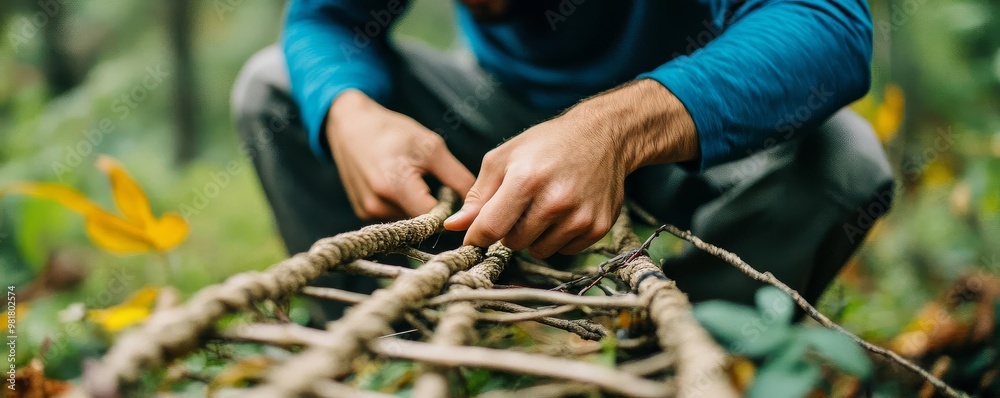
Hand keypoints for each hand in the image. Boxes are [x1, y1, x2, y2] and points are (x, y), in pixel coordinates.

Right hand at [327, 90, 474, 219]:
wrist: (350, 125)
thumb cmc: (393, 132)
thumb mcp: (432, 147)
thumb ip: (458, 178)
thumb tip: (479, 204)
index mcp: (396, 186)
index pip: (435, 219)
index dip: (450, 211)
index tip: (455, 196)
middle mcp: (377, 205)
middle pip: (421, 223)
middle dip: (435, 210)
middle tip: (438, 185)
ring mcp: (367, 211)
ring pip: (408, 222)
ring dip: (418, 208)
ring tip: (415, 180)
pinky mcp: (362, 213)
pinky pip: (394, 217)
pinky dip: (403, 206)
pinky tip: (401, 184)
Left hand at [443, 79, 697, 257]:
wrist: (604, 136)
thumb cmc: (546, 144)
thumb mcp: (504, 159)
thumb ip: (477, 196)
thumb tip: (454, 227)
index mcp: (526, 179)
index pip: (491, 228)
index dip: (477, 236)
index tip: (475, 235)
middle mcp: (556, 200)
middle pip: (513, 243)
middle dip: (509, 230)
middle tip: (520, 206)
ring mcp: (581, 216)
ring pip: (538, 251)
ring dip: (534, 236)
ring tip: (543, 207)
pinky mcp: (599, 227)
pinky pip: (564, 251)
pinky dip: (558, 238)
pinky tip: (564, 212)